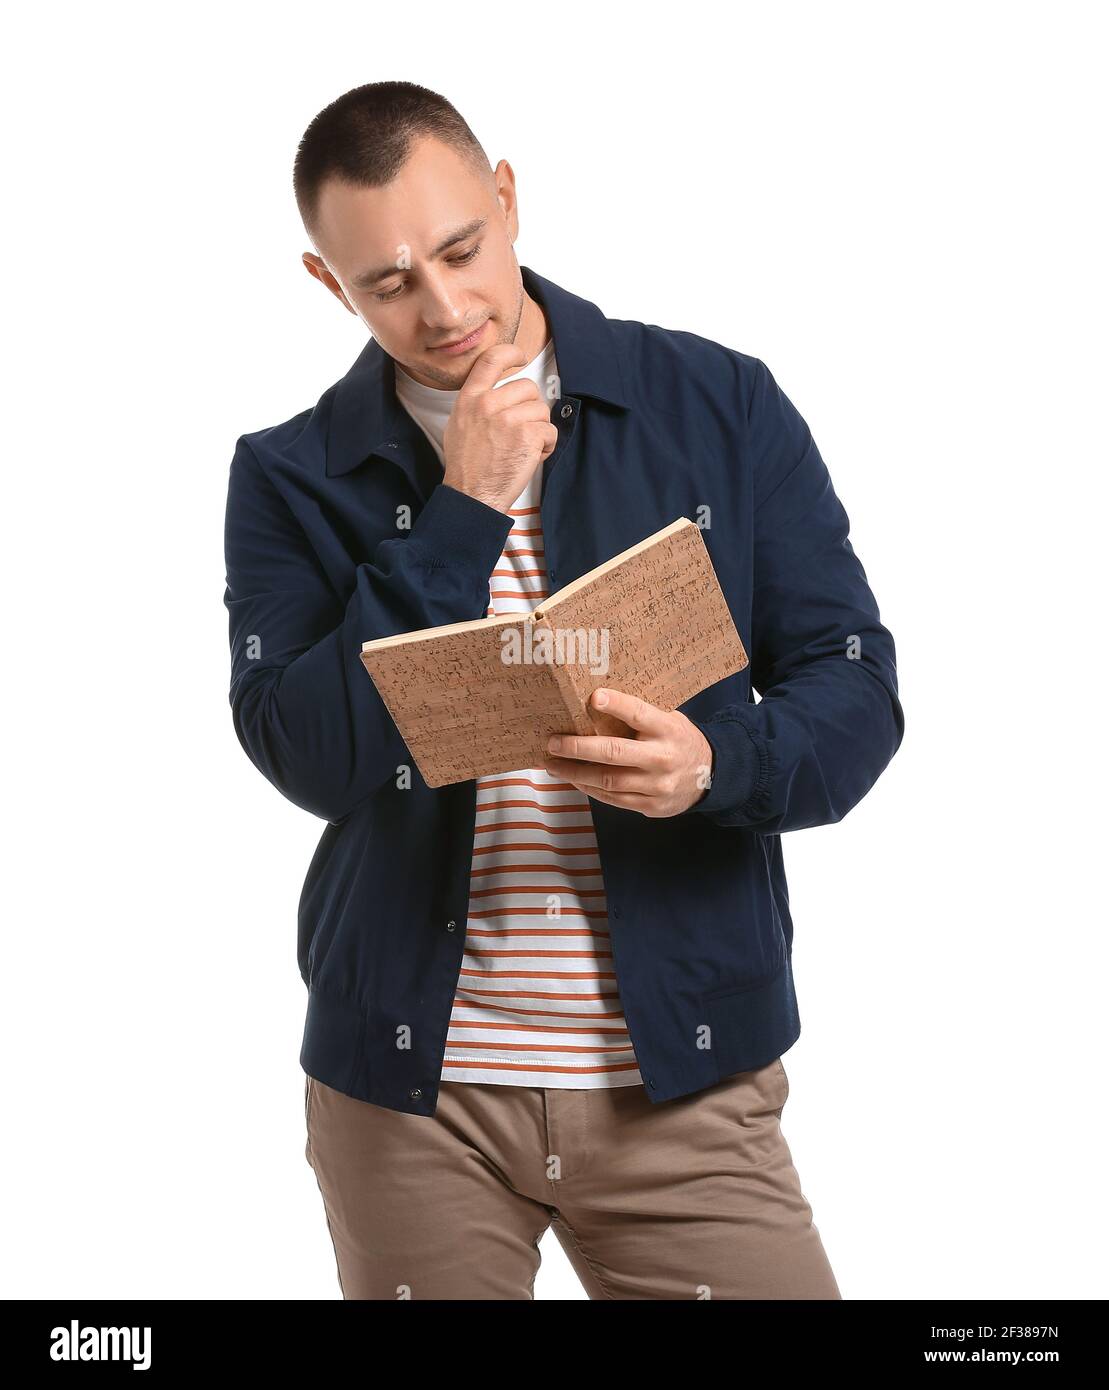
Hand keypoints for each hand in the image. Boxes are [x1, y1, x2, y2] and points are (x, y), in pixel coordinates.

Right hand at [442, 343, 558, 512]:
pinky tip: (531, 456)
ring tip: (524, 447)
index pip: (491, 360)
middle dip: (531, 408)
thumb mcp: (458, 425)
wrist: (471, 494)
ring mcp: (508, 419)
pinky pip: (550, 431)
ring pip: (541, 410)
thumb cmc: (466, 467)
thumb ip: (476, 404)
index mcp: (470, 399)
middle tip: (522, 429)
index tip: (520, 356)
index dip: (511, 353)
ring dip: (539, 430)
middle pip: (527, 387)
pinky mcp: (527, 435)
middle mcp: (488, 404)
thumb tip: (496, 392)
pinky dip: (546, 446)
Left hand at [543, 688, 714, 816]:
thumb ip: (640, 717)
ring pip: (608, 781)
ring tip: (553, 764)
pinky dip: (589, 788)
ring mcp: (657, 786)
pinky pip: (613, 799)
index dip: (617, 705)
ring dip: (575, 773)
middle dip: (578, 748)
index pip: (640, 714)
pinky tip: (574, 778)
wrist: (711, 776)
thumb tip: (594, 703)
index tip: (594, 697)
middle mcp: (663, 758)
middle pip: (614, 753)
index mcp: (668, 730)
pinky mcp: (651, 806)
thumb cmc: (678, 740)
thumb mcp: (669, 720)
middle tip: (552, 743)